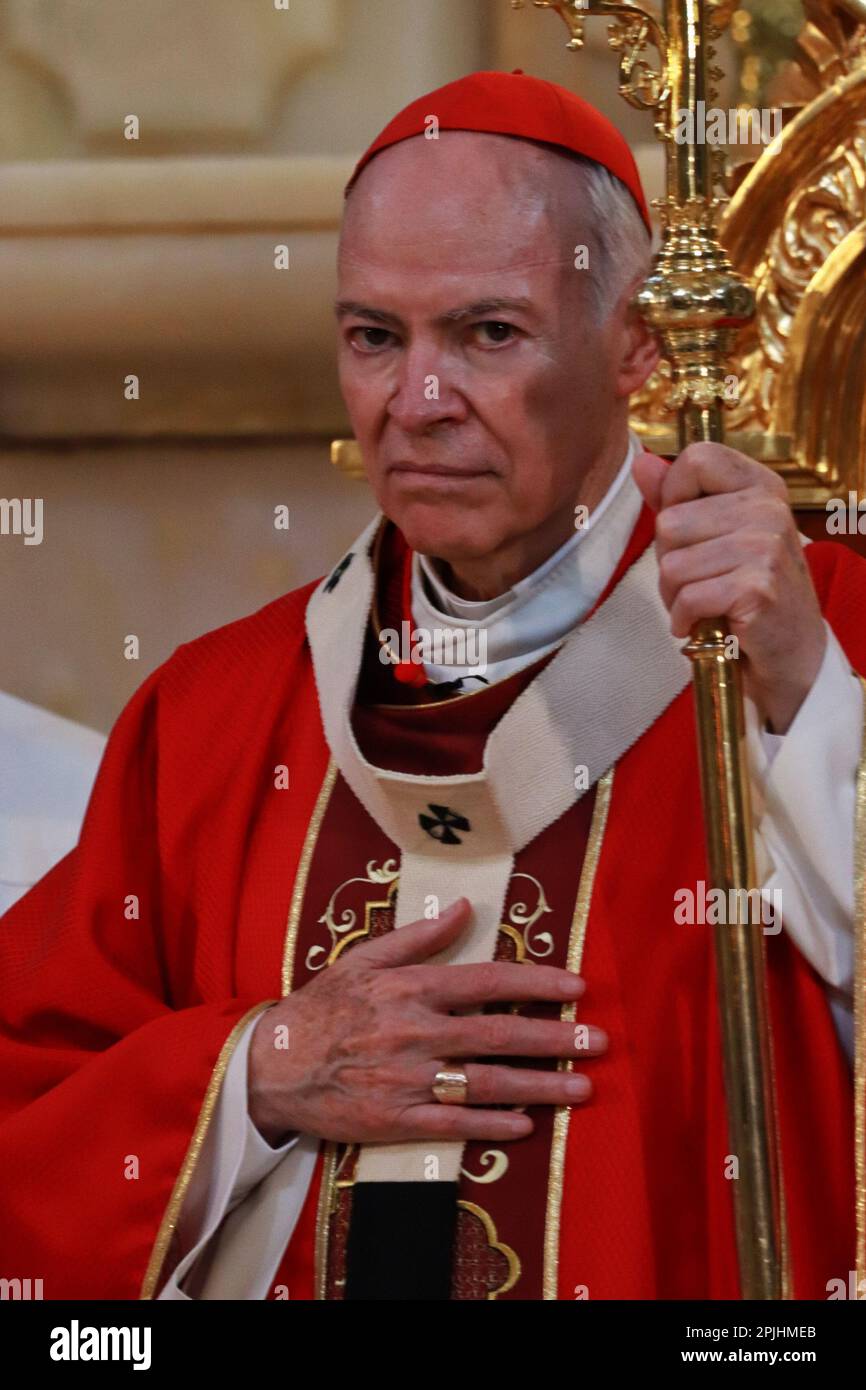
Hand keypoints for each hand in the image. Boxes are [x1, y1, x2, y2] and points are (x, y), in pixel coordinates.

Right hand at [248, 898, 606, 1146]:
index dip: (537, 982)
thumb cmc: (322, 1006)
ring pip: (486, 1083)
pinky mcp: (396, 1121)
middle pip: (499, 1034)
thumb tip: (465, 908)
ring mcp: (408, 1080)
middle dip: (556, 1038)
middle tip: (599, 1044)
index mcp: (410, 988)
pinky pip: (453, 1125)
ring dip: (540, 1086)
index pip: (488, 980)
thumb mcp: (364, 958)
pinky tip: (526, 1125)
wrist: (272, 1066)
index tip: (579, 987)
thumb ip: (418, 936)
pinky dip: (492, 1125)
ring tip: (583, 1088)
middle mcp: (416, 1032)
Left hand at [633, 442, 825, 733]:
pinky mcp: (757, 589)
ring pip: (672, 565)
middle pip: (670, 521)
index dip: (673, 496)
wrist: (792, 650)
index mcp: (760, 485)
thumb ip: (677, 497)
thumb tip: (641, 461)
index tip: (688, 531)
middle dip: (670, 561)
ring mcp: (765, 547)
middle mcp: (768, 509)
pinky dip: (685, 619)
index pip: (697, 458)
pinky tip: (706, 625)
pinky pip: (687, 598)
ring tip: (704, 605)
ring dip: (675, 596)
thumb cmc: (747, 590)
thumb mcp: (714, 534)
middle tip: (702, 581)